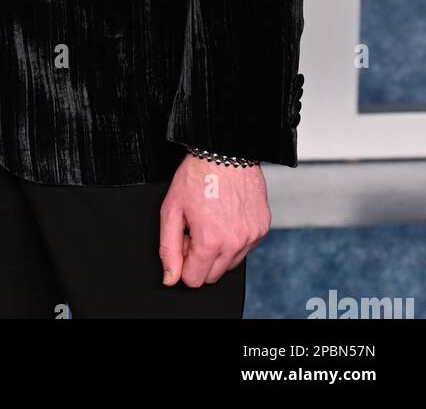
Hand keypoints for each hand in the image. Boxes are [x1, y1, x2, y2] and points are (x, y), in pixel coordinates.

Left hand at [159, 154, 270, 286]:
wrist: (225, 151)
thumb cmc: (197, 176)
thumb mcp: (171, 209)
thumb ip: (168, 248)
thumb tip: (171, 278)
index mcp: (210, 241)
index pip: (194, 280)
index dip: (184, 260)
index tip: (183, 239)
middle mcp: (235, 243)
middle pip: (213, 276)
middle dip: (200, 258)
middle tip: (195, 228)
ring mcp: (252, 236)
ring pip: (230, 264)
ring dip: (218, 250)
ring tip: (211, 220)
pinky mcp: (262, 228)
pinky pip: (246, 247)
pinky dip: (234, 238)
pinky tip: (226, 215)